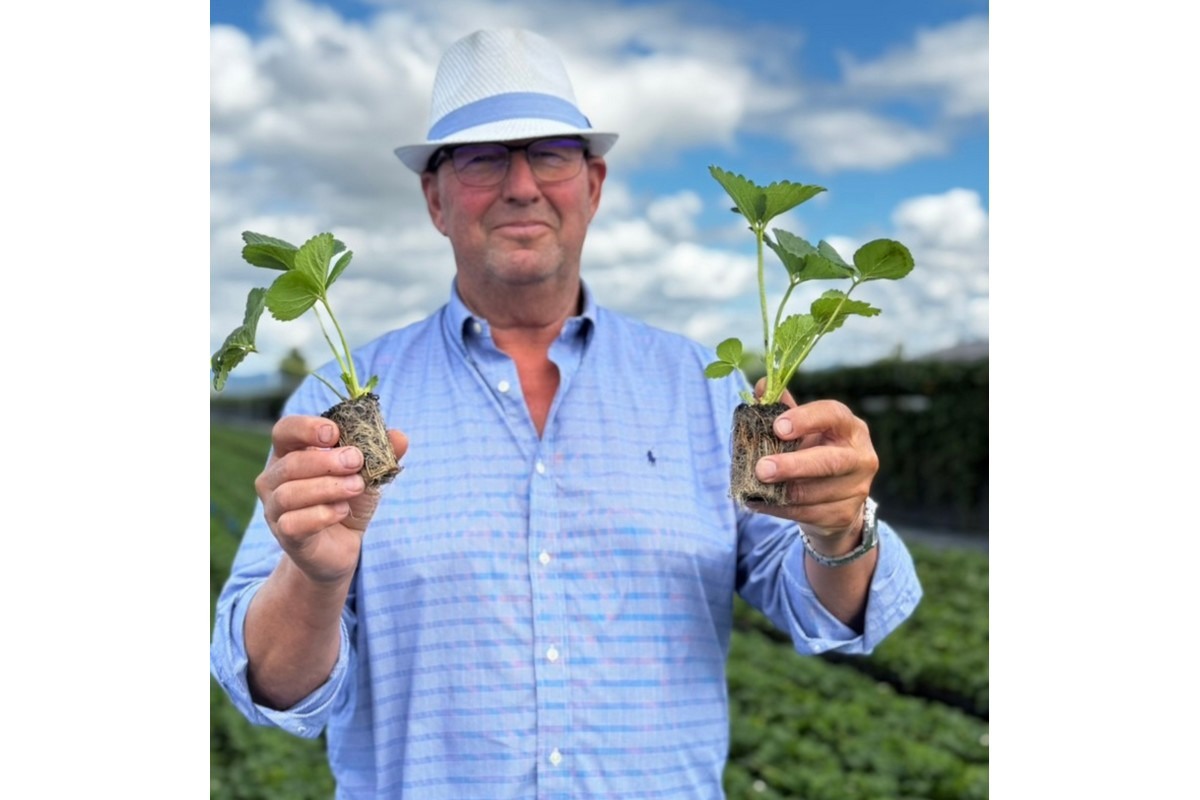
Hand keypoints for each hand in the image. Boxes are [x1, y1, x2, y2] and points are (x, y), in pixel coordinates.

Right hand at [255, 415, 407, 583]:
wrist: (342, 545)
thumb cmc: (347, 499)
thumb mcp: (367, 473)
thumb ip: (381, 453)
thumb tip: (399, 437)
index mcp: (290, 453)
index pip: (285, 430)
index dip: (306, 428)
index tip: (335, 433)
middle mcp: (274, 478)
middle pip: (290, 463)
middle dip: (326, 461)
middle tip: (356, 461)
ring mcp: (275, 508)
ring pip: (290, 493)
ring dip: (328, 487)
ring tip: (357, 486)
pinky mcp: (285, 535)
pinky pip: (294, 523)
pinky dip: (321, 515)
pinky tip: (342, 511)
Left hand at [749, 384, 877, 551]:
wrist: (835, 500)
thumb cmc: (814, 453)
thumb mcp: (802, 430)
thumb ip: (783, 408)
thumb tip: (762, 386)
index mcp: (849, 427)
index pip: (833, 415)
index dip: (806, 419)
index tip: (777, 427)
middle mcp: (861, 456)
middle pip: (830, 462)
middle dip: (794, 466)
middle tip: (762, 468)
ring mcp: (858, 488)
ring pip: (816, 493)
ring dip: (781, 492)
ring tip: (753, 487)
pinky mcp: (846, 514)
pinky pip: (809, 514)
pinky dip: (780, 509)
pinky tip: (758, 503)